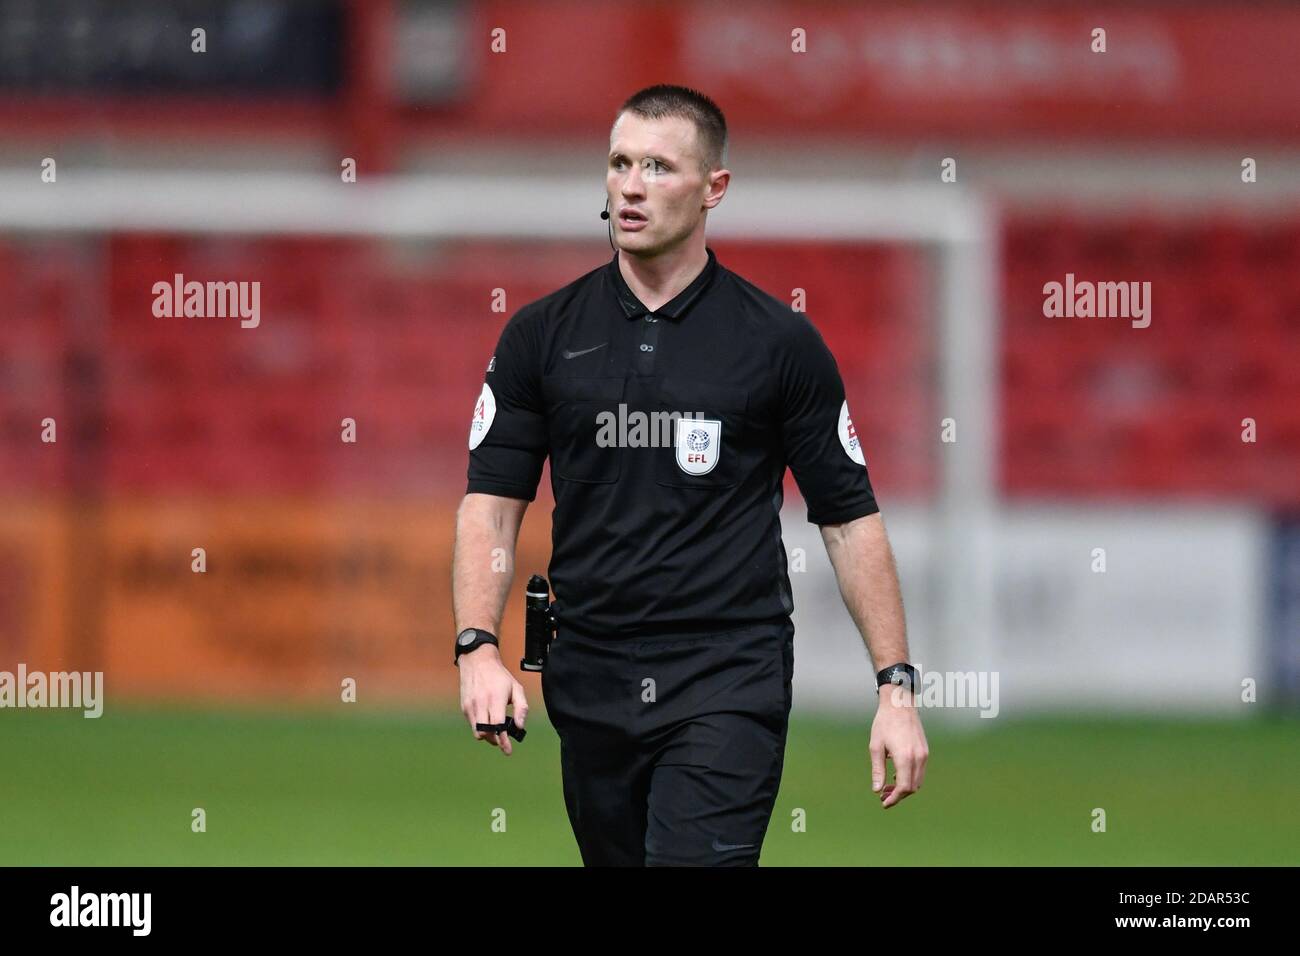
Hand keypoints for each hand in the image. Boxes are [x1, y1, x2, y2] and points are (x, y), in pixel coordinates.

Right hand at [458, 644, 527, 755]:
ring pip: (477, 732)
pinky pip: (472, 725)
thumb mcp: (516, 688)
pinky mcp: (464, 707)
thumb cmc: (499, 676)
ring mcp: (470, 706)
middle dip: (496, 740)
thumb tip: (520, 726)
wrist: (478, 661)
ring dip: (487, 736)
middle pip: (486, 734)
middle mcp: (480, 704)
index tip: (508, 751)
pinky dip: (480, 727)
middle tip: (504, 739)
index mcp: (495, 699)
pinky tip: (487, 720)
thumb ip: (521, 708)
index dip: (503, 741)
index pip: (498, 726)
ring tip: (496, 730)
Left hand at [868, 683, 928, 807]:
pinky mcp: (925, 750)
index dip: (894, 798)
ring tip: (888, 787)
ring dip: (905, 788)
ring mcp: (924, 754)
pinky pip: (920, 771)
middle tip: (883, 796)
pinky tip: (897, 775)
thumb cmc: (884, 723)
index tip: (884, 802)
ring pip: (918, 781)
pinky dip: (910, 778)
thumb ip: (878, 770)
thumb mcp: (876, 747)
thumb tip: (877, 790)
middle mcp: (918, 757)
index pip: (904, 788)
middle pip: (912, 787)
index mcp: (905, 757)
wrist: (899, 704)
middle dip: (898, 795)